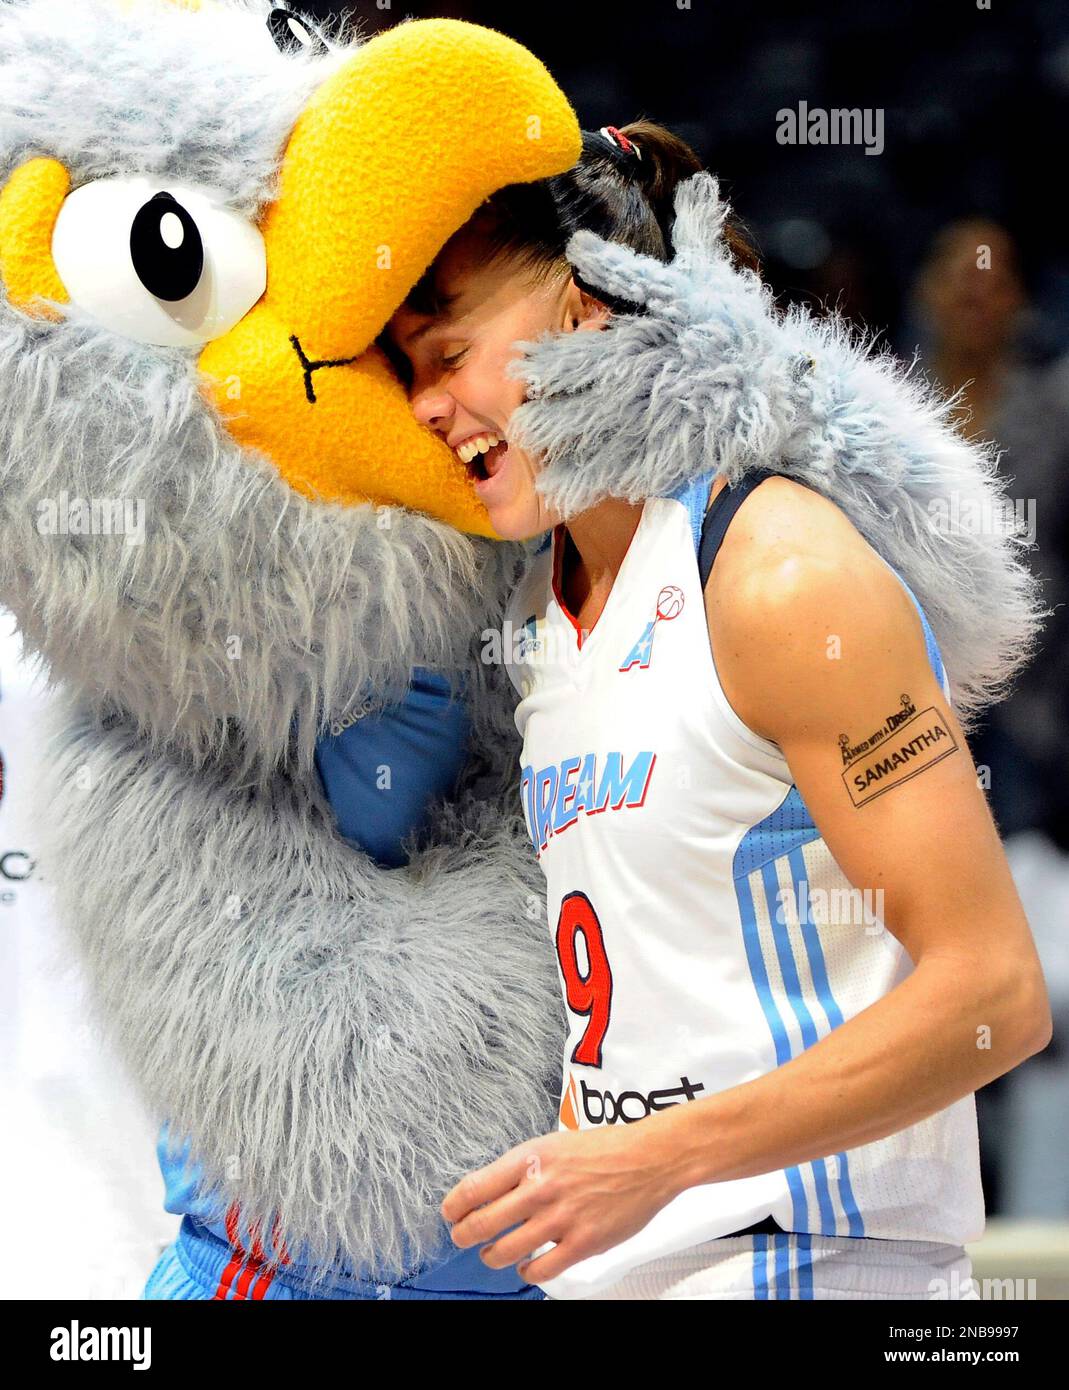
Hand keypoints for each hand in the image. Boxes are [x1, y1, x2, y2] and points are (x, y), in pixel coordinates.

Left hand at [440, 1122, 685, 1283]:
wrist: (648, 1158)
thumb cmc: (603, 1148)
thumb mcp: (553, 1143)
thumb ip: (522, 1166)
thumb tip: (490, 1190)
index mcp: (530, 1158)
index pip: (474, 1187)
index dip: (453, 1206)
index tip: (450, 1214)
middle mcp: (540, 1188)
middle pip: (481, 1224)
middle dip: (463, 1235)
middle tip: (463, 1237)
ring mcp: (560, 1217)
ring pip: (504, 1251)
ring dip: (492, 1256)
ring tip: (493, 1253)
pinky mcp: (583, 1243)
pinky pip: (540, 1270)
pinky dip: (526, 1272)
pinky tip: (527, 1266)